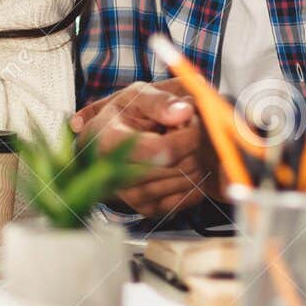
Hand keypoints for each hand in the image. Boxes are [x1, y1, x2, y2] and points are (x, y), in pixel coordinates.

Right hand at [72, 80, 217, 215]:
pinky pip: (189, 197)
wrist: (111, 141)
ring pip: (186, 182)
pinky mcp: (148, 209)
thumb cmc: (125, 116)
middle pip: (177, 167)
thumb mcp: (137, 96)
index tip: (191, 119)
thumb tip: (185, 112)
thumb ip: (160, 101)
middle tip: (188, 129)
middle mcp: (115, 176)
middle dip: (194, 145)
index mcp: (108, 143)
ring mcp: (132, 197)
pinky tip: (185, 160)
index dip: (187, 134)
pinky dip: (197, 178)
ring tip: (184, 144)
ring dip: (197, 159)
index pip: (162, 150)